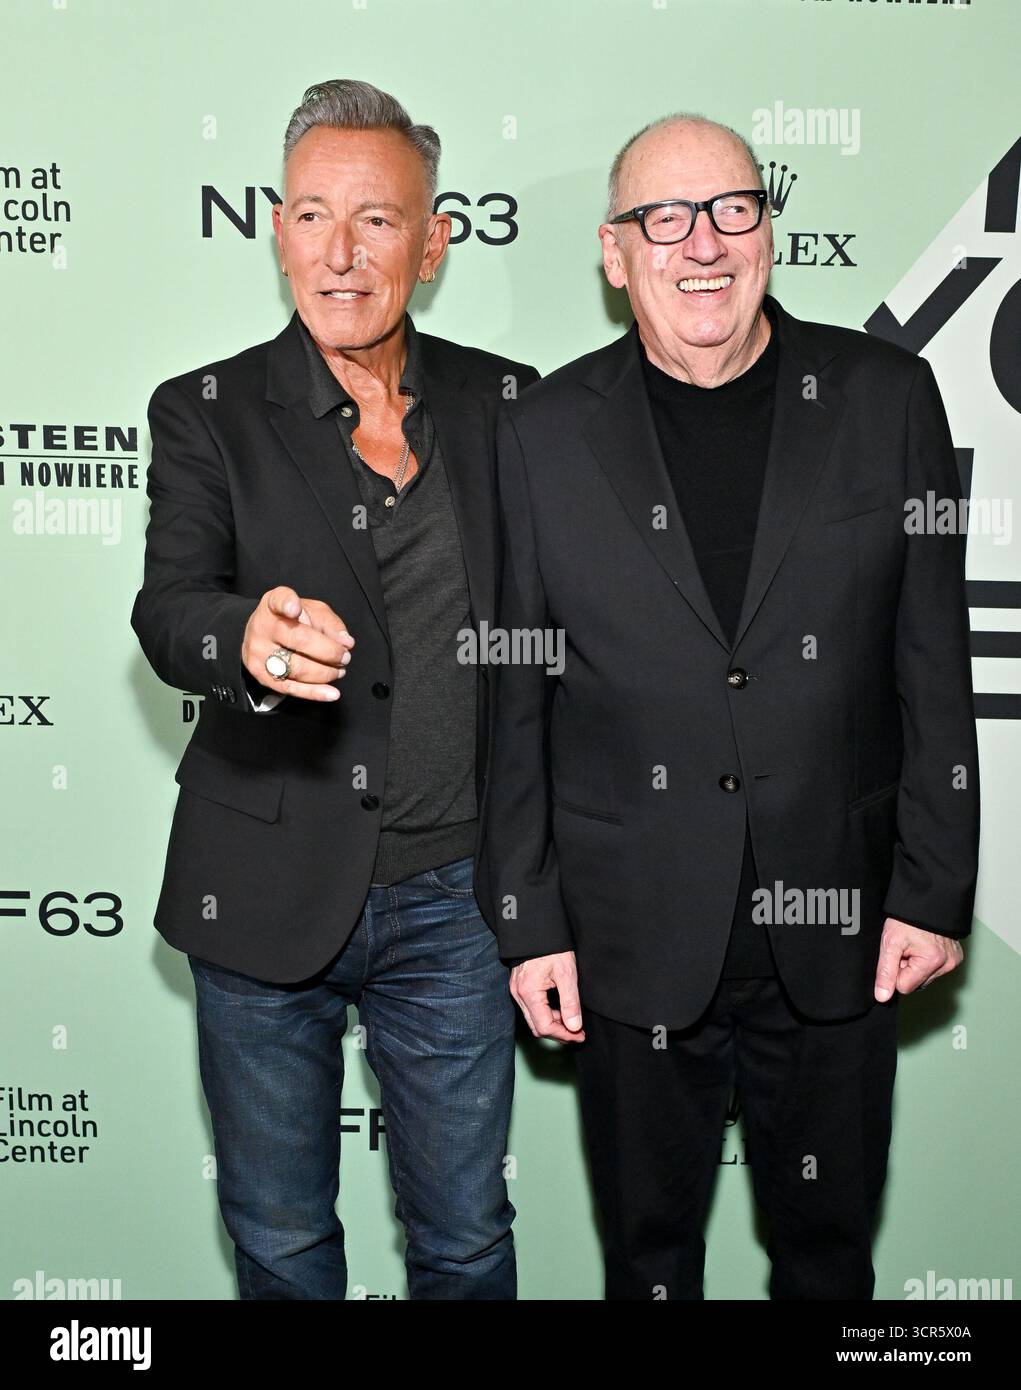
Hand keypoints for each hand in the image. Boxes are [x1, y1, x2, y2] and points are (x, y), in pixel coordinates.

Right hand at [242, 585, 353, 701]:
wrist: (262, 636)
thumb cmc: (291, 620)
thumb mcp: (312, 611)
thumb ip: (330, 623)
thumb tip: (346, 643)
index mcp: (273, 605)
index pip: (279, 601)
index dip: (287, 604)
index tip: (295, 608)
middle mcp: (262, 628)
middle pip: (299, 640)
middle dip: (329, 651)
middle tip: (344, 657)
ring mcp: (258, 653)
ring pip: (297, 668)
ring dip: (325, 673)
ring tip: (339, 670)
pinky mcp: (261, 675)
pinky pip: (291, 688)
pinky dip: (314, 693)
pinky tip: (331, 693)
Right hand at [510, 951, 584, 1042]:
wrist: (536, 928)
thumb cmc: (552, 947)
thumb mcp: (566, 974)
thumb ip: (570, 1002)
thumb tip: (575, 1027)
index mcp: (529, 992)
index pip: (545, 1027)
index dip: (563, 1035)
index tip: (579, 1035)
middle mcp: (518, 994)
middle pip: (537, 1027)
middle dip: (558, 1032)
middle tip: (578, 1032)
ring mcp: (516, 990)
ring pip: (533, 1019)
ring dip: (552, 1024)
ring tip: (572, 1021)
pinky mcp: (519, 986)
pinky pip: (531, 1008)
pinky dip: (546, 1013)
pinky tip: (560, 1009)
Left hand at [873, 917, 963, 1001]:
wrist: (925, 901)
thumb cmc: (907, 918)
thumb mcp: (890, 943)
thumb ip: (885, 971)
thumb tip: (883, 996)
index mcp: (932, 961)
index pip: (905, 987)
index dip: (896, 971)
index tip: (898, 954)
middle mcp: (947, 963)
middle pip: (916, 983)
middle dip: (907, 968)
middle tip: (906, 948)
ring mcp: (953, 961)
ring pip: (925, 977)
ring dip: (916, 964)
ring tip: (914, 945)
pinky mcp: (956, 958)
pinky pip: (935, 970)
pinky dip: (926, 961)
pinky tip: (924, 946)